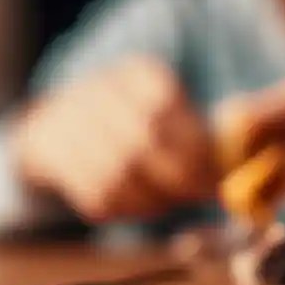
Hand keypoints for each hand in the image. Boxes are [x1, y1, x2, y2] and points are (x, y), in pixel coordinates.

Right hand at [13, 55, 217, 222]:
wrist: (60, 123)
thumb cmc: (137, 122)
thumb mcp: (168, 108)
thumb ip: (200, 135)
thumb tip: (233, 167)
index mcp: (134, 74)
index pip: (162, 107)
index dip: (194, 147)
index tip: (217, 173)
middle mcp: (97, 91)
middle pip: (140, 141)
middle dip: (179, 176)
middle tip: (202, 194)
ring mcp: (69, 123)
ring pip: (117, 176)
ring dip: (153, 199)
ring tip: (171, 201)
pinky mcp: (51, 156)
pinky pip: (97, 198)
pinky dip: (126, 209)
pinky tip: (141, 204)